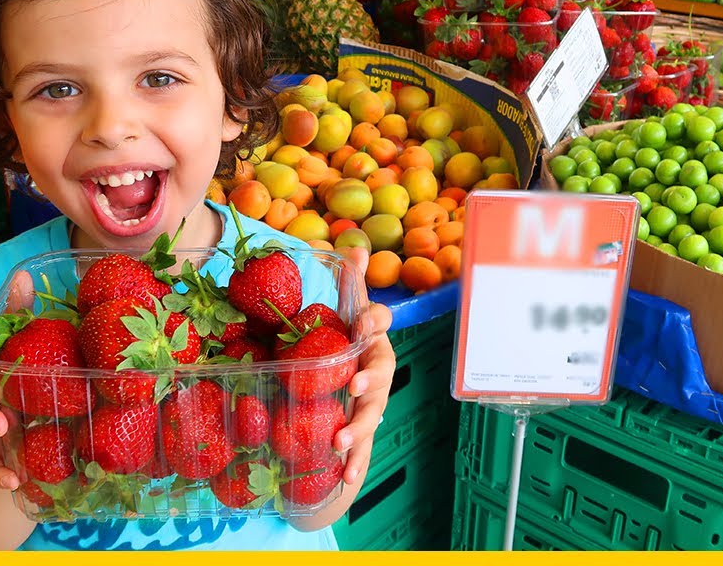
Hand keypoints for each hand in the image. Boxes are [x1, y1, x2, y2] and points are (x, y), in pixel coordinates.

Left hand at [332, 247, 395, 485]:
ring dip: (360, 427)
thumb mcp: (340, 314)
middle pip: (382, 372)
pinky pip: (362, 450)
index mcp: (370, 337)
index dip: (373, 321)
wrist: (339, 396)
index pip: (379, 323)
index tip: (361, 324)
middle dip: (370, 381)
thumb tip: (353, 247)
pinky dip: (356, 464)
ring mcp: (371, 404)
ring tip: (341, 440)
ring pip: (373, 413)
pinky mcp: (361, 434)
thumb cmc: (339, 347)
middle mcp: (376, 369)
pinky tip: (344, 477)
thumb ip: (346, 283)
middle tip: (353, 387)